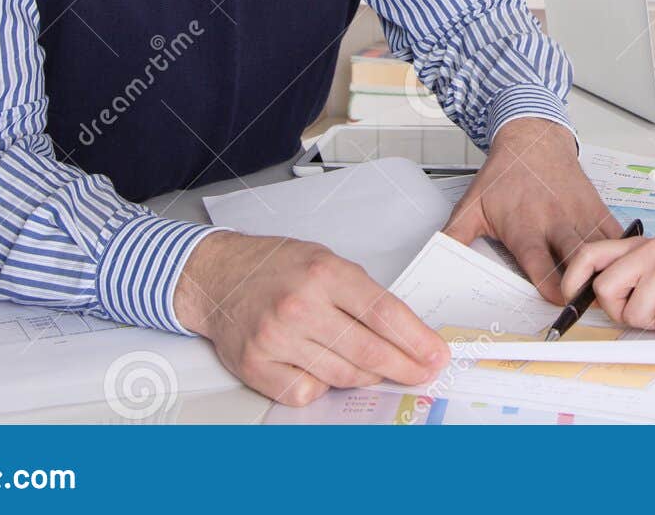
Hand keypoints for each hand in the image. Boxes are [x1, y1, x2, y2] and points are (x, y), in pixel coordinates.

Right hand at [173, 231, 448, 406]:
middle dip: (404, 367)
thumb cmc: (276, 268)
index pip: (384, 313)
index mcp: (325, 273)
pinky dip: (322, 387)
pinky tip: (323, 369)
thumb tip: (406, 334)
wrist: (219, 277)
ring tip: (376, 368)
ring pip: (342, 377)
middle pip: (368, 351)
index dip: (416, 340)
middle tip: (422, 372)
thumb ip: (363, 296)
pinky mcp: (256, 366)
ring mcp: (275, 339)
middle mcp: (299, 306)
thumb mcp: (327, 262)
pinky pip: (306, 393)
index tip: (435, 354)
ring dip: (367, 377)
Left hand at [442, 118, 621, 302]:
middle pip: (577, 258)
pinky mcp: (597, 209)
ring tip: (614, 295)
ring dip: (609, 272)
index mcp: (524, 226)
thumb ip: (454, 236)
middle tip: (589, 306)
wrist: (533, 139)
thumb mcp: (472, 205)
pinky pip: (617, 235)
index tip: (558, 303)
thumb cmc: (505, 176)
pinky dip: (624, 253)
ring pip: (602, 248)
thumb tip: (432, 261)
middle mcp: (554, 221)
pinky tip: (628, 269)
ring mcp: (579, 215)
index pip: (539, 261)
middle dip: (585, 284)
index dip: (550, 285)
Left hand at [560, 237, 654, 332]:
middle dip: (621, 312)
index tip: (570, 299)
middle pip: (606, 289)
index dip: (573, 279)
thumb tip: (585, 299)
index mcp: (640, 246)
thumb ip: (626, 282)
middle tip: (647, 312)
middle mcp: (654, 249)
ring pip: (635, 312)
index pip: (591, 254)